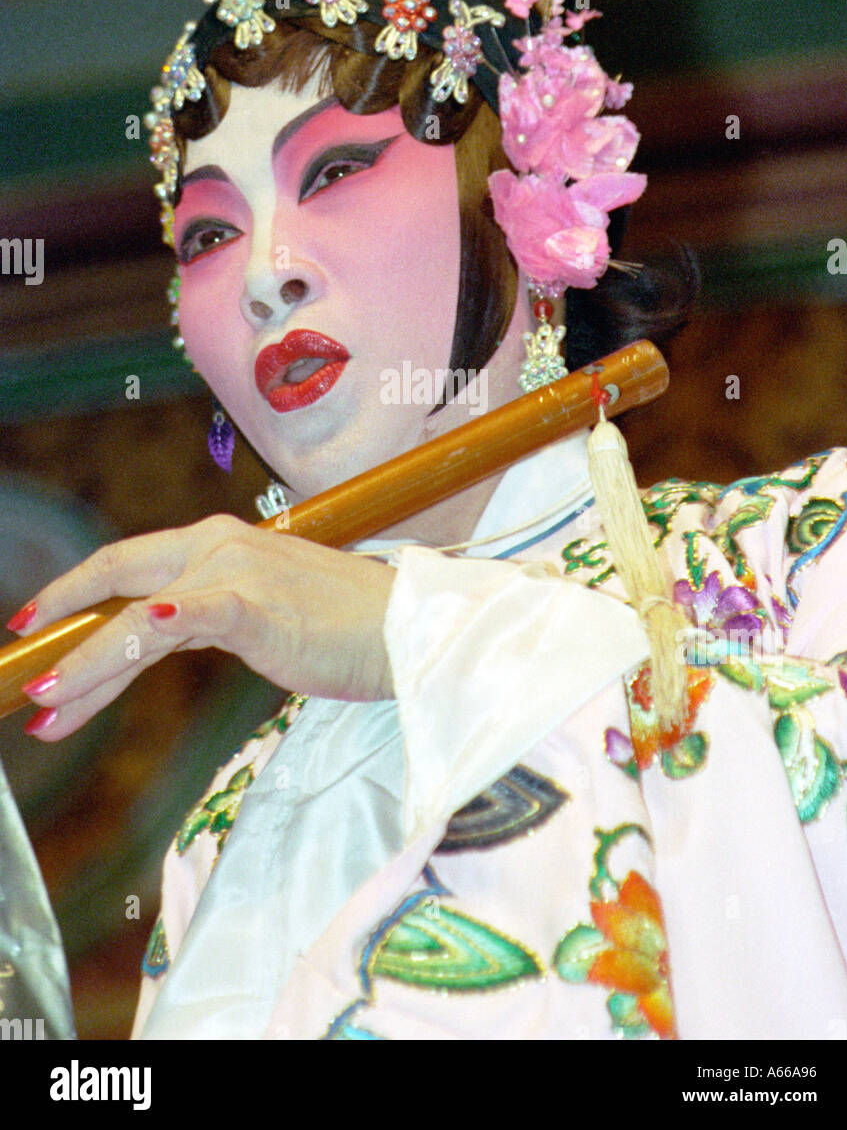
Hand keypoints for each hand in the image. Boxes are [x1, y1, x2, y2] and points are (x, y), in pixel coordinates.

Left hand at [10, 514, 396, 740]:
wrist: (408, 629)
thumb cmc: (348, 627)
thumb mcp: (264, 614)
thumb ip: (210, 614)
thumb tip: (164, 632)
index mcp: (221, 543)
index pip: (128, 565)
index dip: (74, 591)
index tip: (36, 628)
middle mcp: (217, 546)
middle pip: (115, 578)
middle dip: (59, 623)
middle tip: (21, 672)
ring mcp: (233, 572)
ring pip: (133, 616)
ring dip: (82, 663)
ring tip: (46, 703)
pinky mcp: (251, 606)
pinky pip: (179, 622)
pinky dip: (140, 632)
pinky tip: (109, 649)